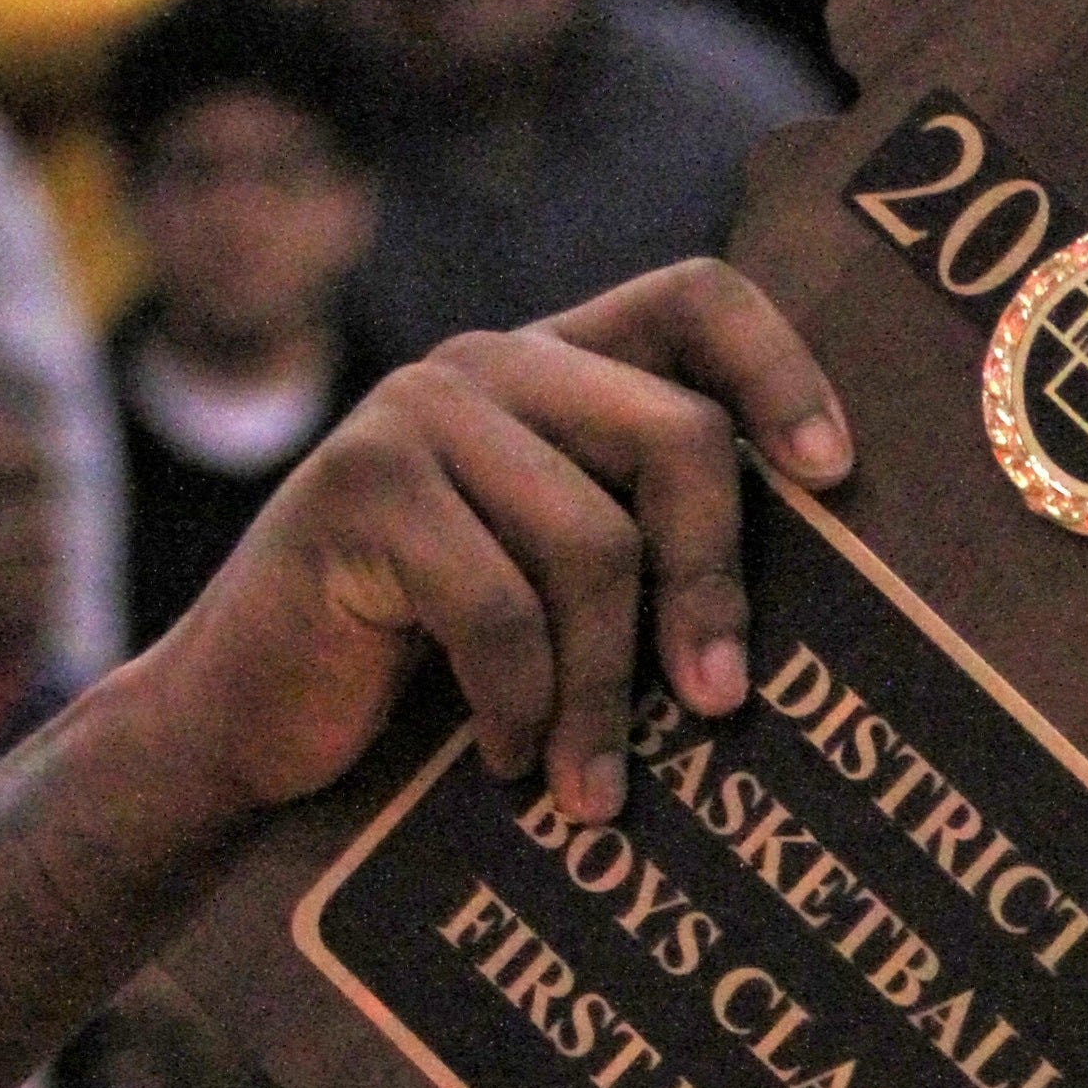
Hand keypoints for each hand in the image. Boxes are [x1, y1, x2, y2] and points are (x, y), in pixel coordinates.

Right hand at [128, 261, 852, 830]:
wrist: (253, 721)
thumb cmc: (439, 674)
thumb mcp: (569, 601)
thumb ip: (656, 553)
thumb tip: (833, 608)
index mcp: (561, 372)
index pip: (697, 301)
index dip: (781, 371)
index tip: (834, 477)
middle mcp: (492, 365)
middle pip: (678, 439)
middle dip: (712, 588)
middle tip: (719, 707)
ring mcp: (417, 411)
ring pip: (595, 544)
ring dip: (605, 693)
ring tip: (594, 786)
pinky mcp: (357, 485)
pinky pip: (500, 607)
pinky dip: (520, 707)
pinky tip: (510, 761)